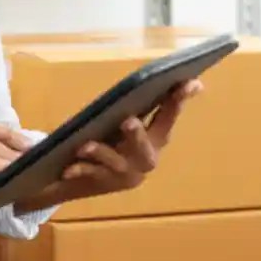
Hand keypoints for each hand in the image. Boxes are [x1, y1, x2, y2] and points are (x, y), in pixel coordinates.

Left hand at [53, 79, 204, 199]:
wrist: (87, 177)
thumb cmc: (111, 140)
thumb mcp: (123, 122)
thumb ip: (135, 104)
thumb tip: (149, 77)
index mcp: (155, 137)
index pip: (169, 115)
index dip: (180, 99)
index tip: (192, 82)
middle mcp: (146, 157)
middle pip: (145, 147)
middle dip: (138, 135)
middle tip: (129, 121)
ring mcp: (127, 173)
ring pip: (116, 163)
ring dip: (102, 153)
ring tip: (86, 146)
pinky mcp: (105, 183)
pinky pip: (92, 175)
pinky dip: (81, 170)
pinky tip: (68, 168)